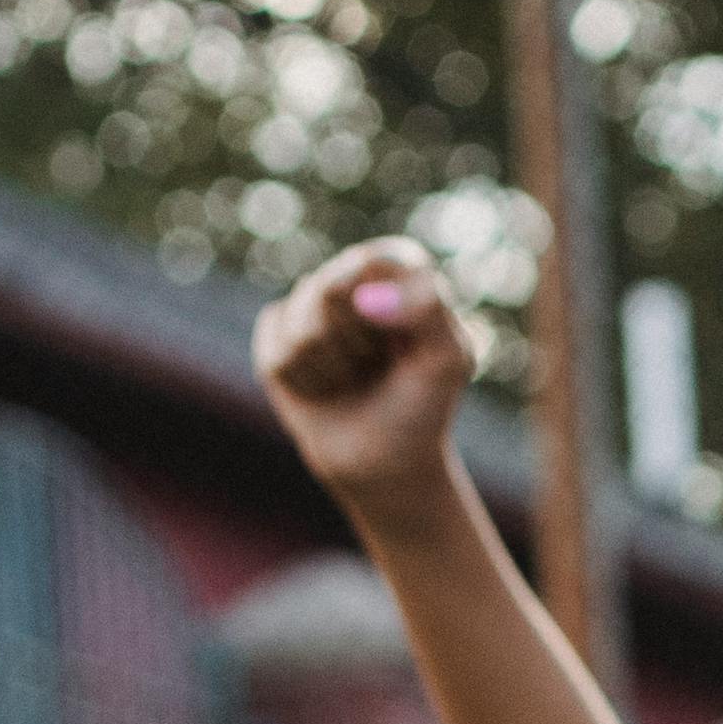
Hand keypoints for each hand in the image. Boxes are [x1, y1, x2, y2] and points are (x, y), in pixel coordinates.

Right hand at [253, 239, 476, 501]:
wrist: (385, 462)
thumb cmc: (422, 406)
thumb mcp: (448, 359)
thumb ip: (428, 310)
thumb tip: (367, 297)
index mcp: (394, 269)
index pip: (374, 261)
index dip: (382, 307)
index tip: (399, 345)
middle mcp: (347, 277)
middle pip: (330, 289)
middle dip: (356, 343)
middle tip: (377, 366)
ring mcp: (306, 305)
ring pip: (302, 328)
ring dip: (333, 370)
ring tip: (352, 381)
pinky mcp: (275, 336)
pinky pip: (278, 353)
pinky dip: (305, 383)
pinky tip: (323, 389)